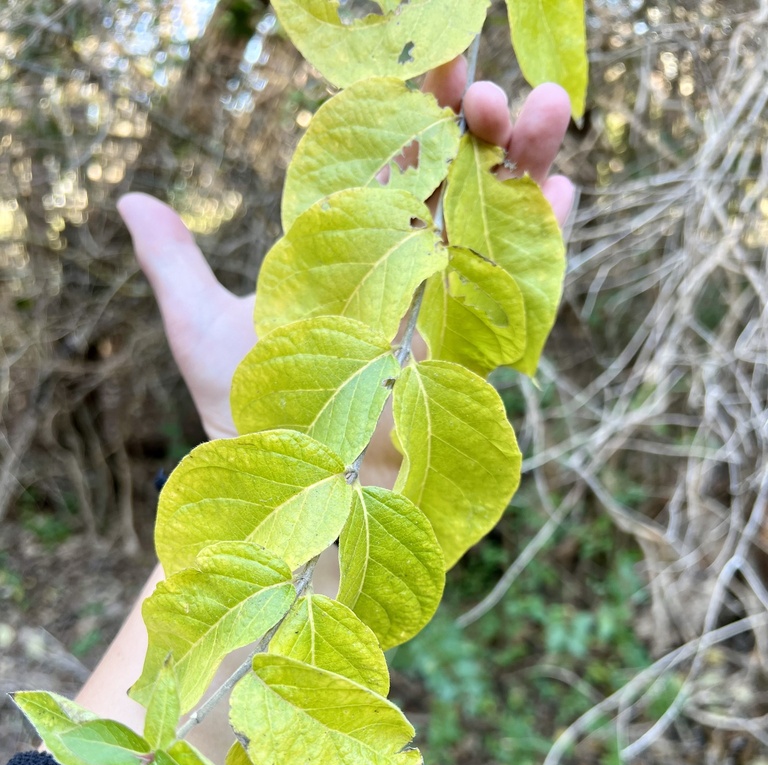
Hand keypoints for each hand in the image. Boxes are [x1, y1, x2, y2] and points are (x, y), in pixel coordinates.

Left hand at [118, 61, 573, 456]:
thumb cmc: (246, 417)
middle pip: (456, 181)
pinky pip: (516, 289)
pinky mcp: (470, 353)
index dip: (414, 104)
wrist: (287, 504)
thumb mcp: (200, 330)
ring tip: (549, 110)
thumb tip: (129, 200)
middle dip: (481, 127)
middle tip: (493, 89)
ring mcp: (441, 309)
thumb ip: (176, 264)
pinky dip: (544, 241)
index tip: (433, 57)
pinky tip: (562, 191)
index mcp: (347, 247)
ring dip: (526, 165)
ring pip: (497, 223)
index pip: (388, 157)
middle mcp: (401, 271)